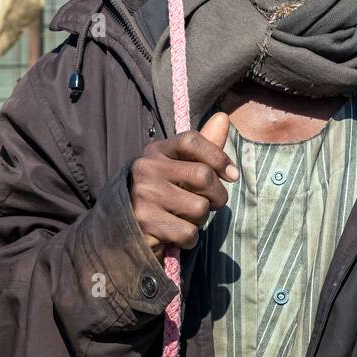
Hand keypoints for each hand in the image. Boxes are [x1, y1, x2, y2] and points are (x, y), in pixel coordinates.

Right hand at [130, 111, 236, 261]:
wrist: (124, 229)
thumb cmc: (163, 193)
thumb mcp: (179, 166)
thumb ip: (203, 146)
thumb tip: (223, 117)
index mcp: (156, 151)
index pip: (192, 140)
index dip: (218, 157)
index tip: (232, 175)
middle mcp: (146, 169)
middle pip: (203, 176)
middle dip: (217, 195)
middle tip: (209, 203)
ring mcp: (143, 196)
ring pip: (199, 208)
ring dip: (201, 219)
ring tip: (185, 217)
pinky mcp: (145, 224)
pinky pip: (188, 232)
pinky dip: (190, 238)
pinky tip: (176, 234)